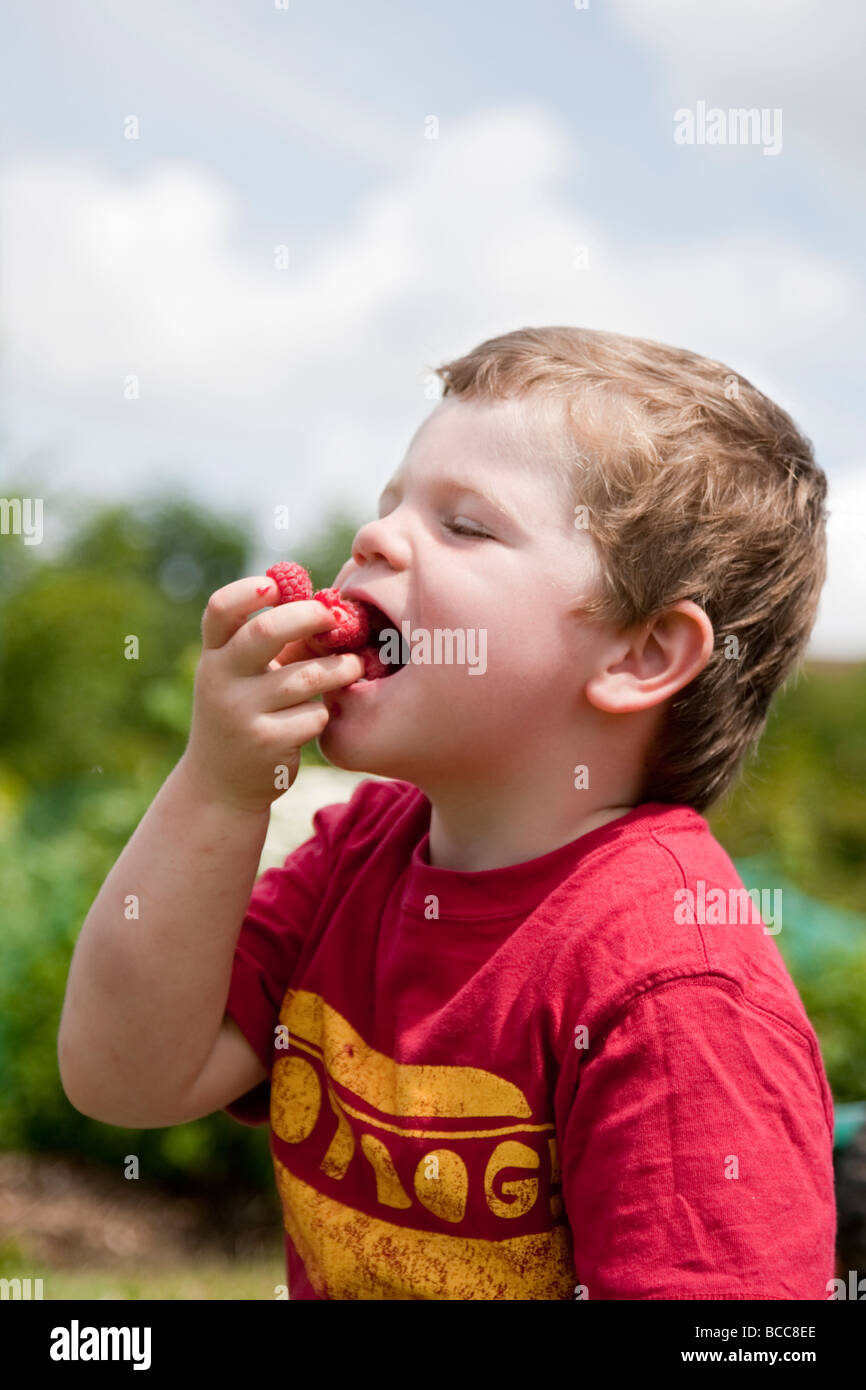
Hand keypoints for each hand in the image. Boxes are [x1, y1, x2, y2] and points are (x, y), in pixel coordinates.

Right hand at [180, 575, 364, 812]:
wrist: (221, 784)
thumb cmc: (245, 712)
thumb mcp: (243, 676)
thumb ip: (272, 642)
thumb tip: (326, 603)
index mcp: (214, 655)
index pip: (221, 610)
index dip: (248, 591)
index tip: (278, 586)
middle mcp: (219, 680)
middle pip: (264, 633)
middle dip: (309, 617)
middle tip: (336, 618)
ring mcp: (240, 713)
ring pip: (305, 677)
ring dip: (339, 669)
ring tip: (354, 666)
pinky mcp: (266, 742)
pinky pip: (313, 714)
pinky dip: (324, 712)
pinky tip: (318, 717)